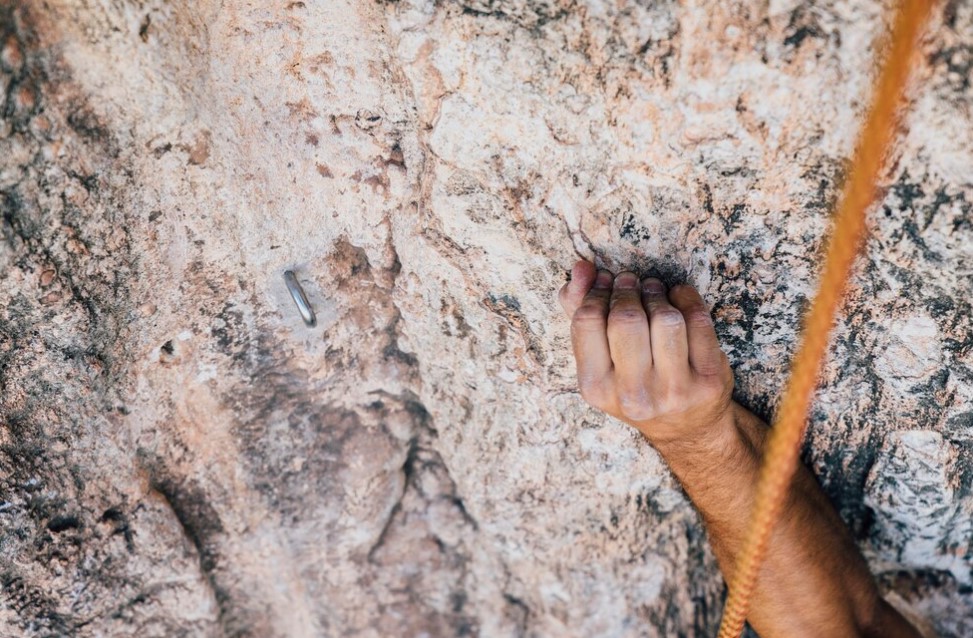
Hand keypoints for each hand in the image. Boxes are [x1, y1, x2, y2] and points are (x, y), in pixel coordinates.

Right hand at [558, 260, 734, 450]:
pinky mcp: (708, 381)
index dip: (597, 291)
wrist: (685, 428)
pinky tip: (680, 298)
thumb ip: (580, 311)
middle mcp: (633, 395)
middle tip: (631, 282)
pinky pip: (699, 322)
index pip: (588, 321)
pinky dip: (688, 298)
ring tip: (654, 290)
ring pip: (666, 318)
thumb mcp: (599, 360)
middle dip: (629, 289)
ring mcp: (674, 390)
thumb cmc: (633, 383)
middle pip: (626, 318)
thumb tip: (580, 268)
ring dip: (658, 293)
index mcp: (595, 389)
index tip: (606, 281)